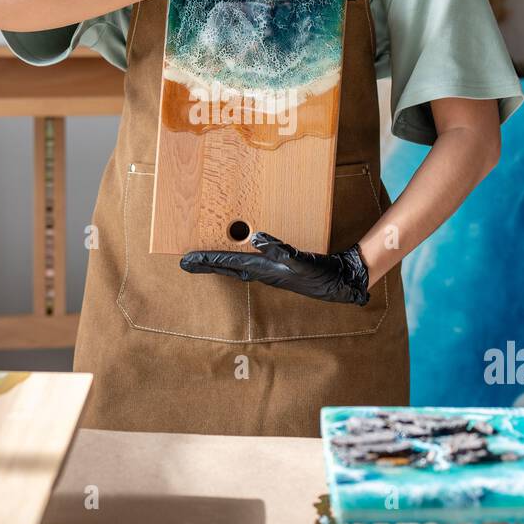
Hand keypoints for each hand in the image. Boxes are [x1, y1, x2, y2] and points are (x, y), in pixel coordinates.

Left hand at [180, 231, 370, 304]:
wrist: (339, 284)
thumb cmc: (321, 275)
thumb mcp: (301, 261)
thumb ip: (280, 250)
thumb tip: (256, 239)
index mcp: (265, 269)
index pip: (230, 262)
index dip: (208, 260)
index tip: (188, 260)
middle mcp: (263, 272)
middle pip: (227, 267)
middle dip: (206, 264)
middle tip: (185, 262)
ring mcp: (269, 272)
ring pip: (236, 267)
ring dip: (219, 263)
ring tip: (203, 260)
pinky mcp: (277, 269)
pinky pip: (248, 264)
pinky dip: (236, 261)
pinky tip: (235, 258)